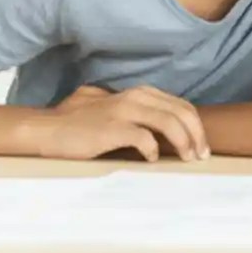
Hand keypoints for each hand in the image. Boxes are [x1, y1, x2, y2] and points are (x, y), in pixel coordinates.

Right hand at [37, 85, 209, 161]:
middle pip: (181, 112)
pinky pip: (143, 137)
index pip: (182, 106)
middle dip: (197, 134)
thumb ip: (145, 115)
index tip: (202, 145)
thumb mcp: (120, 112)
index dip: (197, 125)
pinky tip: (152, 159)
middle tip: (201, 155)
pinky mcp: (111, 128)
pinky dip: (153, 149)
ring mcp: (123, 111)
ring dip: (183, 141)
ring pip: (168, 122)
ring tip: (187, 158)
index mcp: (142, 93)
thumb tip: (172, 132)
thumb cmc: (85, 125)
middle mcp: (136, 97)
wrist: (49, 130)